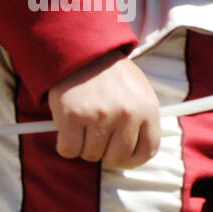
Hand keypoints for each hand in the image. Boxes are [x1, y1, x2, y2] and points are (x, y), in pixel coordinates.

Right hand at [47, 50, 160, 168]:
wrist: (81, 51)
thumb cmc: (109, 76)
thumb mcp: (138, 92)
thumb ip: (142, 121)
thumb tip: (137, 153)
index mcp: (146, 108)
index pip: (146, 151)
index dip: (132, 160)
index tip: (121, 158)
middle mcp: (126, 114)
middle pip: (116, 158)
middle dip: (105, 153)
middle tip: (97, 139)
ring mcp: (98, 116)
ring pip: (90, 155)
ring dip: (83, 146)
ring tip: (82, 125)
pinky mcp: (72, 116)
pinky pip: (68, 149)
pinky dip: (65, 145)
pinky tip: (67, 129)